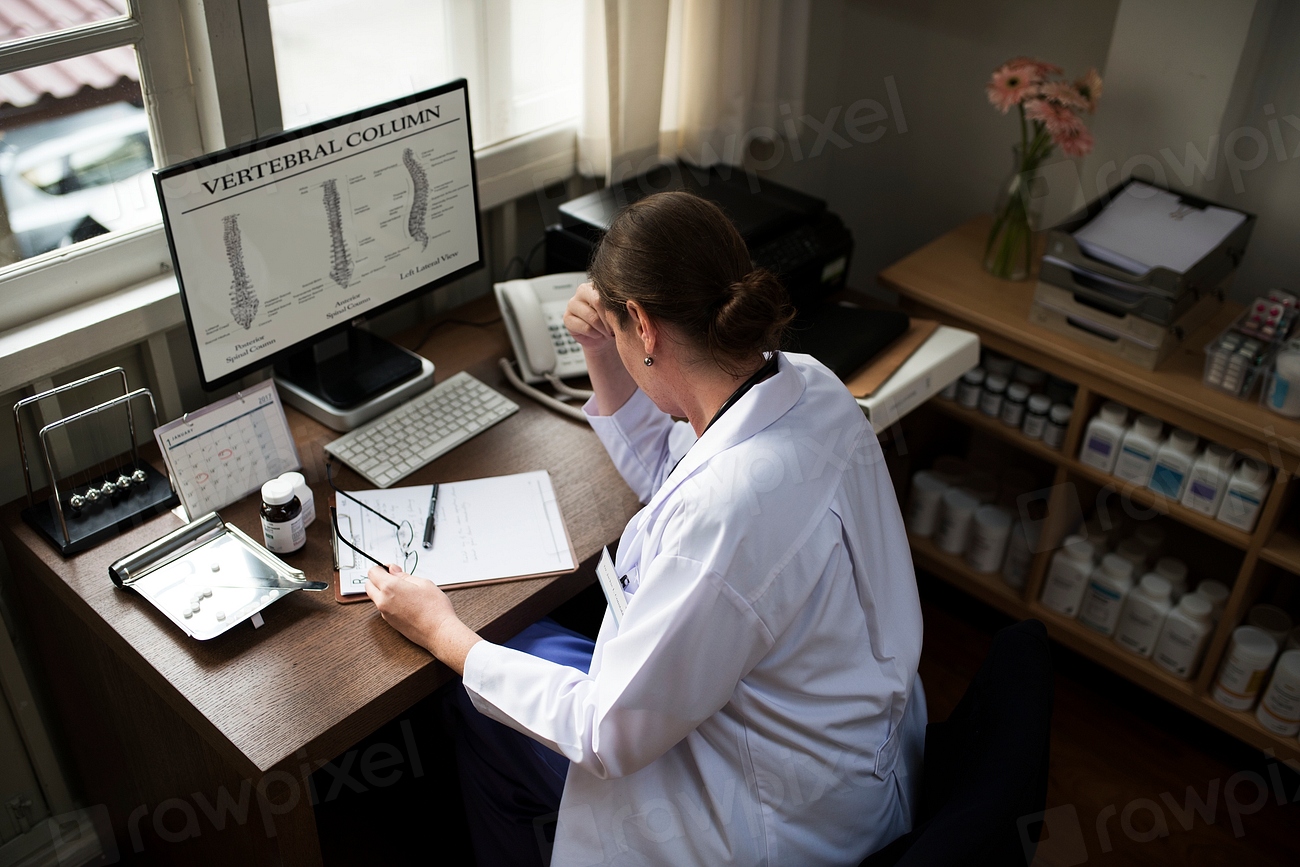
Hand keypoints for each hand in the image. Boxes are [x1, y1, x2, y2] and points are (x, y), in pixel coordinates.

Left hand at [366, 564, 480, 672]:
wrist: (439, 632)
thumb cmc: (435, 609)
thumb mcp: (424, 583)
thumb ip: (404, 575)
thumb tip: (393, 570)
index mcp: (390, 588)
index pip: (372, 572)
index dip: (381, 568)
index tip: (390, 569)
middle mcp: (383, 601)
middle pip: (368, 585)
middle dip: (378, 579)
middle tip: (394, 578)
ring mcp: (385, 613)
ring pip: (375, 597)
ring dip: (383, 591)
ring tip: (403, 591)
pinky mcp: (389, 622)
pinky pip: (383, 608)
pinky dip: (388, 602)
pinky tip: (405, 602)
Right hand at [564, 282, 616, 355]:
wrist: (602, 338)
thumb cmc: (611, 321)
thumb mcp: (617, 310)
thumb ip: (618, 303)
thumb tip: (628, 304)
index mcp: (595, 284)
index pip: (606, 292)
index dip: (614, 308)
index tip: (622, 318)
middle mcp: (582, 291)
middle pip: (597, 302)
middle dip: (608, 318)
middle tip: (614, 328)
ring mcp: (573, 304)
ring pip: (592, 317)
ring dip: (603, 328)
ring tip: (607, 332)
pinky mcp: (567, 318)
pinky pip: (585, 327)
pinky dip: (595, 334)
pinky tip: (597, 334)